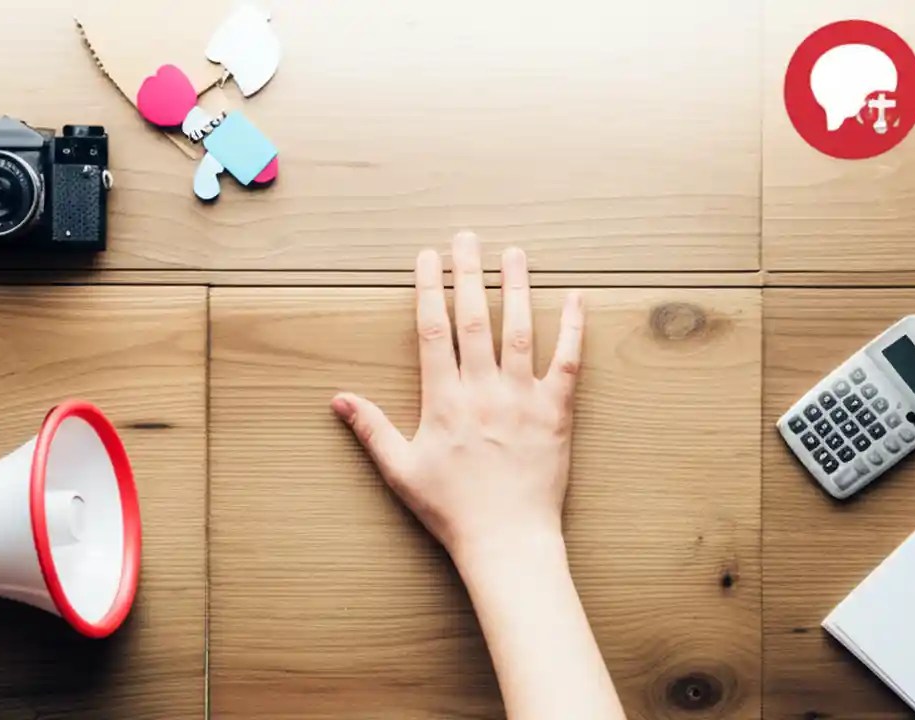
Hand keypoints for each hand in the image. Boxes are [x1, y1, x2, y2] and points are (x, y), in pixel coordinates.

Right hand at [331, 231, 583, 566]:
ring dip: (517, 288)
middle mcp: (483, 391)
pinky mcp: (555, 413)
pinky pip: (568, 362)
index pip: (433, 331)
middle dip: (468, 273)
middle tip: (466, 237)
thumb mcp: (401, 471)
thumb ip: (372, 429)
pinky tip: (576, 297)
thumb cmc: (451, 511)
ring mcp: (522, 399)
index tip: (427, 257)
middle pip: (474, 319)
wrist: (506, 542)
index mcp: (444, 401)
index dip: (429, 289)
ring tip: (514, 254)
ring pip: (520, 330)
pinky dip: (574, 328)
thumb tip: (338, 398)